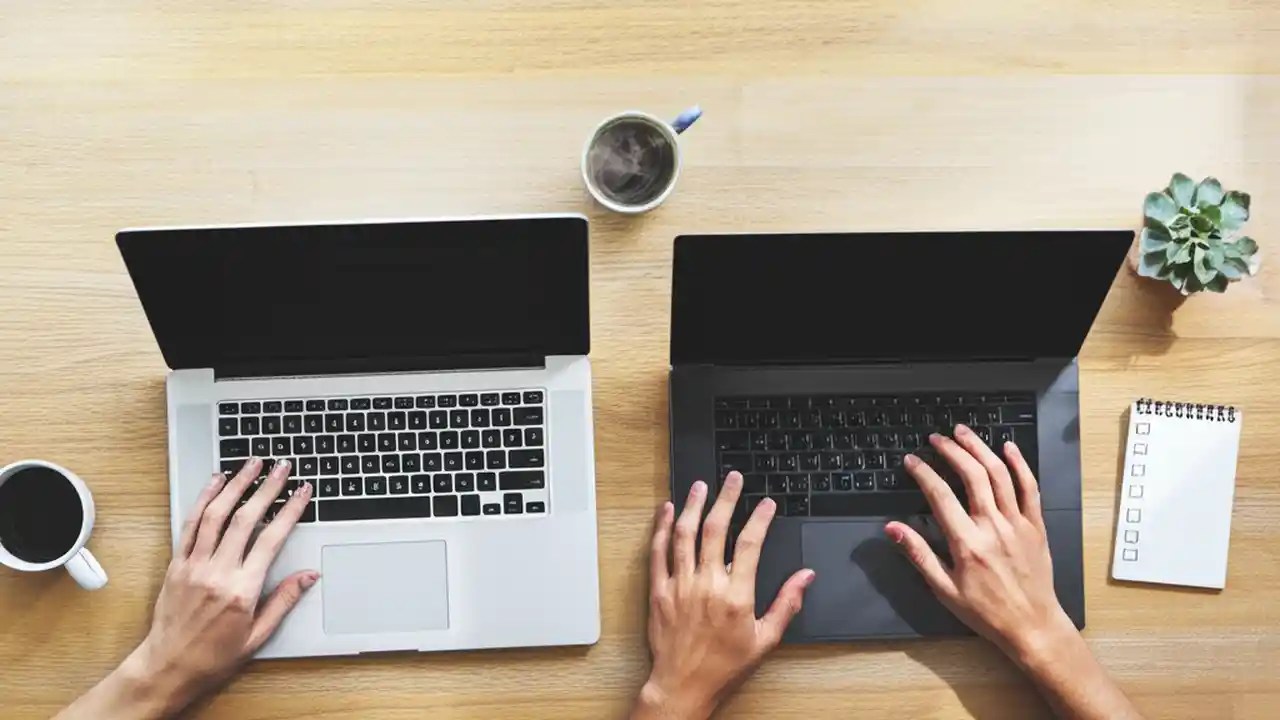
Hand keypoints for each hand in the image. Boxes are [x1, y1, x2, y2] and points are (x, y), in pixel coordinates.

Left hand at [59, 459, 318, 718]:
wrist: (168, 667)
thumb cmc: (213, 657)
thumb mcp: (258, 635)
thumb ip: (284, 600)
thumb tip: (309, 576)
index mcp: (242, 590)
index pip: (272, 539)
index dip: (290, 510)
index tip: (302, 492)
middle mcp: (217, 572)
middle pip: (246, 518)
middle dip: (267, 488)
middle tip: (281, 467)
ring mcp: (194, 566)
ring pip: (216, 514)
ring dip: (236, 485)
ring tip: (251, 464)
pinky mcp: (176, 565)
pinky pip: (190, 525)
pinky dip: (203, 500)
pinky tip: (215, 483)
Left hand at [634, 473, 814, 719]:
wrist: (683, 686)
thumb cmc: (724, 667)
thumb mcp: (766, 640)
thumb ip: (786, 604)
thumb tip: (805, 577)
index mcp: (736, 596)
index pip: (750, 544)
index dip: (760, 519)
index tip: (767, 504)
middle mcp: (706, 585)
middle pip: (715, 529)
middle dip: (726, 499)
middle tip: (733, 479)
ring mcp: (680, 586)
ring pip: (684, 534)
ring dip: (692, 505)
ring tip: (700, 486)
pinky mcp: (659, 591)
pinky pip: (657, 552)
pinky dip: (660, 528)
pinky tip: (666, 511)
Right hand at [886, 426, 1073, 662]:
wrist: (1032, 626)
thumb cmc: (987, 612)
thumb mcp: (944, 589)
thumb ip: (918, 553)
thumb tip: (893, 529)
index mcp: (967, 543)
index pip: (940, 495)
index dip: (923, 473)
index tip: (912, 461)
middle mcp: (993, 527)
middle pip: (972, 475)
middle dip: (951, 451)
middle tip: (936, 439)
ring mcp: (1018, 524)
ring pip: (999, 474)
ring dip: (980, 449)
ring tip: (963, 434)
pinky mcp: (1036, 526)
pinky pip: (1030, 488)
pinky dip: (1019, 464)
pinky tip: (1008, 448)